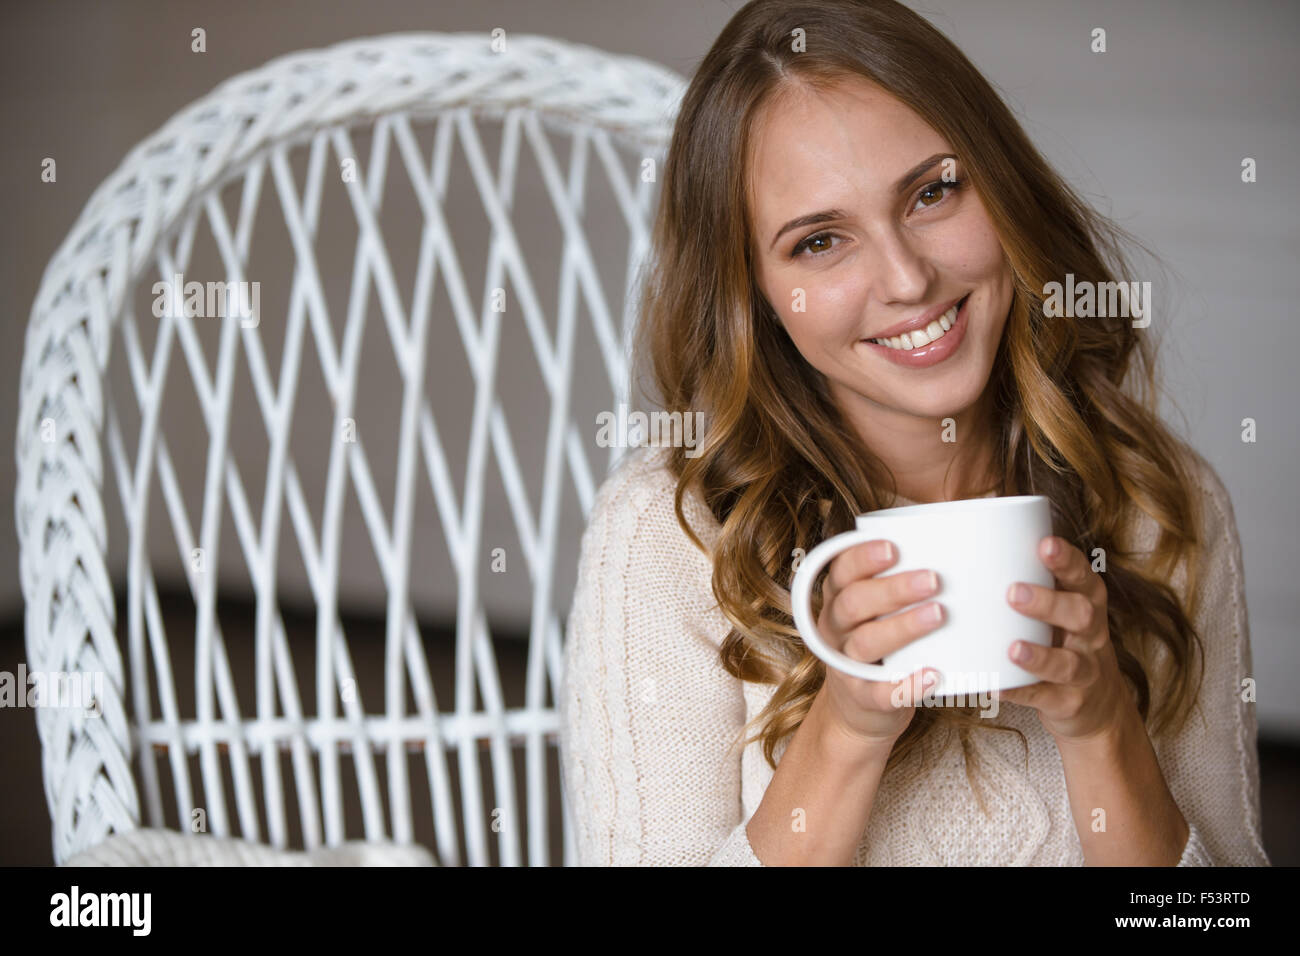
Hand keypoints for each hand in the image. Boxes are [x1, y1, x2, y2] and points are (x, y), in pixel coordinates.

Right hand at [810, 538, 945, 748]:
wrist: (857, 710)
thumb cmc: (880, 645)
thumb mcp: (875, 611)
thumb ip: (899, 581)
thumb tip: (959, 543)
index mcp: (839, 599)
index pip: (841, 571)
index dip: (862, 557)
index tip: (893, 547)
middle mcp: (835, 628)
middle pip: (853, 603)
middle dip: (892, 589)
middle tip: (933, 580)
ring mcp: (846, 664)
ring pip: (865, 642)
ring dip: (902, 627)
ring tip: (938, 615)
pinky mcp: (862, 698)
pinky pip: (879, 692)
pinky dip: (906, 684)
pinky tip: (933, 674)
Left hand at [994, 535, 1133, 743]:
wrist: (1098, 708)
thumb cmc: (1062, 642)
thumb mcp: (1058, 610)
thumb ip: (1028, 581)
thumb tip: (967, 544)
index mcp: (1086, 604)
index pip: (1084, 577)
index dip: (1067, 561)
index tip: (1045, 544)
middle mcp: (1091, 636)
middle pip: (1081, 615)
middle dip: (1049, 603)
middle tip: (1013, 592)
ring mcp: (1084, 672)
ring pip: (1069, 663)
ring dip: (1040, 656)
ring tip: (1011, 648)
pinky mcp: (1069, 703)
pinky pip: (1045, 698)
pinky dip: (1020, 693)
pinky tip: (995, 687)